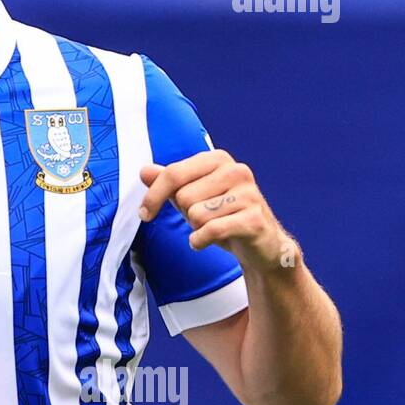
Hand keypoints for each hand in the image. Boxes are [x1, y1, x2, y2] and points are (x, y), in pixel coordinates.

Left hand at [137, 149, 293, 271]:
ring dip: (198, 228)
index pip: (173, 173)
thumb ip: (169, 183)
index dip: (153, 196)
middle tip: (205, 218)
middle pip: (183, 197)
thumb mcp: (191, 197)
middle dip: (187, 214)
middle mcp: (236, 171)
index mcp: (218, 159)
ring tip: (215, 227)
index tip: (144, 214)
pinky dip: (201, 241)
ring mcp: (248, 194)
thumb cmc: (222, 216)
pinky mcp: (254, 219)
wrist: (261, 245)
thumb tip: (144, 171)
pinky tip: (207, 241)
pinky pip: (210, 230)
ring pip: (196, 215)